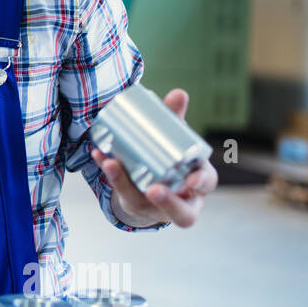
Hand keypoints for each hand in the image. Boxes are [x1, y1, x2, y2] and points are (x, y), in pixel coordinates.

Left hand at [90, 88, 217, 227]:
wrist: (155, 184)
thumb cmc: (173, 160)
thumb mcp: (177, 142)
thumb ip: (176, 120)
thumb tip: (178, 93)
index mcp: (198, 183)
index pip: (206, 184)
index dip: (200, 182)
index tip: (191, 180)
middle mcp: (180, 201)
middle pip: (180, 213)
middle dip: (167, 202)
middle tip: (154, 189)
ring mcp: (155, 208)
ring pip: (142, 204)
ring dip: (125, 184)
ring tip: (113, 164)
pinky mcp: (133, 203)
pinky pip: (120, 191)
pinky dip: (110, 173)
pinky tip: (101, 155)